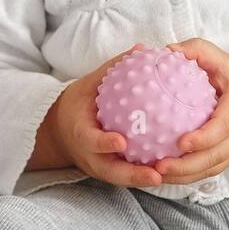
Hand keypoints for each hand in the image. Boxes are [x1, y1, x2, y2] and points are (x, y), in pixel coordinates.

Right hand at [54, 43, 163, 188]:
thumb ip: (113, 68)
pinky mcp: (108, 172)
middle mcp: (88, 155)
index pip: (90, 140)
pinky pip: (126, 174)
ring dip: (141, 180)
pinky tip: (168, 169)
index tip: (121, 142)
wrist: (60, 129)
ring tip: (165, 176)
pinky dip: (143, 174)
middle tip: (155, 175)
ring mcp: (98, 167)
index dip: (104, 143)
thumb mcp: (90, 83)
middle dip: (132, 175)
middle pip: (109, 171)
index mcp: (79, 132)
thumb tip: (141, 49)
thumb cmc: (79, 103)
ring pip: (120, 178)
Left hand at [152, 38, 228, 185]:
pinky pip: (211, 171)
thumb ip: (200, 51)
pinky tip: (166, 176)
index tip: (181, 142)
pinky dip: (189, 176)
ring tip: (157, 174)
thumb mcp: (227, 60)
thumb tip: (168, 50)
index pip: (224, 127)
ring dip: (185, 175)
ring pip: (212, 168)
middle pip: (216, 156)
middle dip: (187, 166)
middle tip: (159, 166)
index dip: (204, 138)